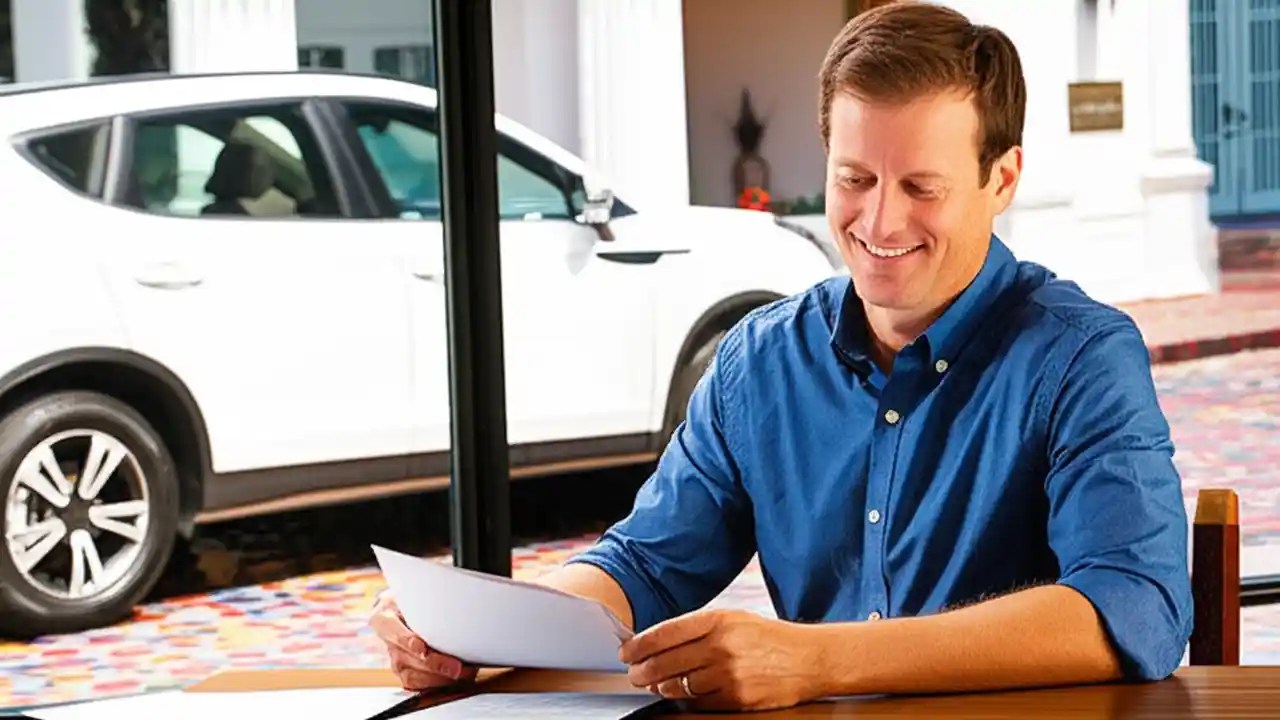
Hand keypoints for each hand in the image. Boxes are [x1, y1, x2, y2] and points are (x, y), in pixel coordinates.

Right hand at [369, 590, 478, 690]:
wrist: (408, 609)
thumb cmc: (414, 598)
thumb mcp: (414, 591)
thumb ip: (427, 596)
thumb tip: (451, 594)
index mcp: (383, 618)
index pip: (391, 631)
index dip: (407, 641)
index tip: (421, 648)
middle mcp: (387, 642)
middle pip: (405, 659)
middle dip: (434, 665)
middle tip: (456, 667)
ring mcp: (395, 659)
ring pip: (411, 676)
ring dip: (439, 678)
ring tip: (463, 673)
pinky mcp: (405, 672)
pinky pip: (418, 685)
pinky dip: (437, 684)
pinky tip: (455, 679)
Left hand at [619, 608, 821, 711]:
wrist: (807, 659)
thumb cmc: (767, 638)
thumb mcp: (733, 619)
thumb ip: (697, 628)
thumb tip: (658, 642)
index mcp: (717, 620)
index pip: (665, 633)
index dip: (639, 645)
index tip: (627, 652)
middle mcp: (720, 645)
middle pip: (665, 662)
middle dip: (643, 671)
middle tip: (634, 674)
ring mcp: (728, 674)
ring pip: (678, 685)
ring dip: (660, 687)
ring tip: (654, 685)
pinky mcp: (736, 697)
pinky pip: (699, 702)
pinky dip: (685, 700)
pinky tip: (681, 695)